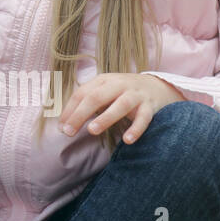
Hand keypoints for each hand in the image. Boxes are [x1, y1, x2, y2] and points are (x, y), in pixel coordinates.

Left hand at [58, 72, 184, 143]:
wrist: (159, 86)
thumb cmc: (123, 92)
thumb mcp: (105, 91)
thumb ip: (87, 102)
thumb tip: (65, 123)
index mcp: (103, 80)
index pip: (82, 93)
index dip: (69, 110)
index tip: (61, 127)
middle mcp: (118, 84)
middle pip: (96, 97)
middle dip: (80, 114)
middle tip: (69, 132)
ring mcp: (135, 95)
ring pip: (120, 105)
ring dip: (105, 118)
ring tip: (92, 130)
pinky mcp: (150, 106)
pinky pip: (144, 118)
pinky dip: (136, 129)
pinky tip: (127, 140)